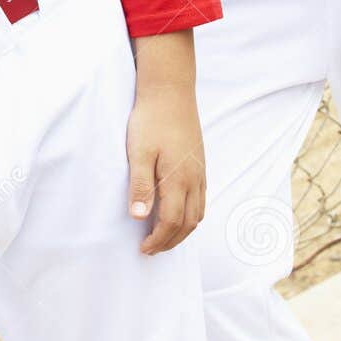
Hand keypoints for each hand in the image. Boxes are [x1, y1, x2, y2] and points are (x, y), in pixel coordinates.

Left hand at [126, 31, 205, 254]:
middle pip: (189, 223)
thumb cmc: (151, 120)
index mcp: (178, 179)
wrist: (170, 91)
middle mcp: (194, 179)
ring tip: (164, 237)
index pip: (172, 222)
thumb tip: (140, 217)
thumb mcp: (139, 152)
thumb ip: (141, 185)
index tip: (143, 249)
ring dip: (183, 231)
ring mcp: (200, 171)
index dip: (158, 240)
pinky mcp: (200, 163)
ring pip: (199, 213)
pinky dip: (192, 215)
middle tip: (151, 249)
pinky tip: (179, 212)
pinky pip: (202, 199)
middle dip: (171, 241)